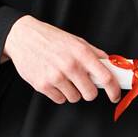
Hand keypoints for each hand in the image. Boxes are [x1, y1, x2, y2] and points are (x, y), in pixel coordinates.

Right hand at [3, 15, 122, 105]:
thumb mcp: (76, 41)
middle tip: (82, 83)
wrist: (23, 37)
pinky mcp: (42, 85)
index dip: (114, 90)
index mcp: (81, 53)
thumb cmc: (50, 38)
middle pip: (90, 94)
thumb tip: (111, 65)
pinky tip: (53, 80)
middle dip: (88, 91)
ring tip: (63, 77)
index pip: (106, 77)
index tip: (114, 95)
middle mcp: (70, 65)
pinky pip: (60, 99)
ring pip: (74, 98)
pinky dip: (59, 93)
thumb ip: (94, 54)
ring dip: (72, 91)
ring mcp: (55, 76)